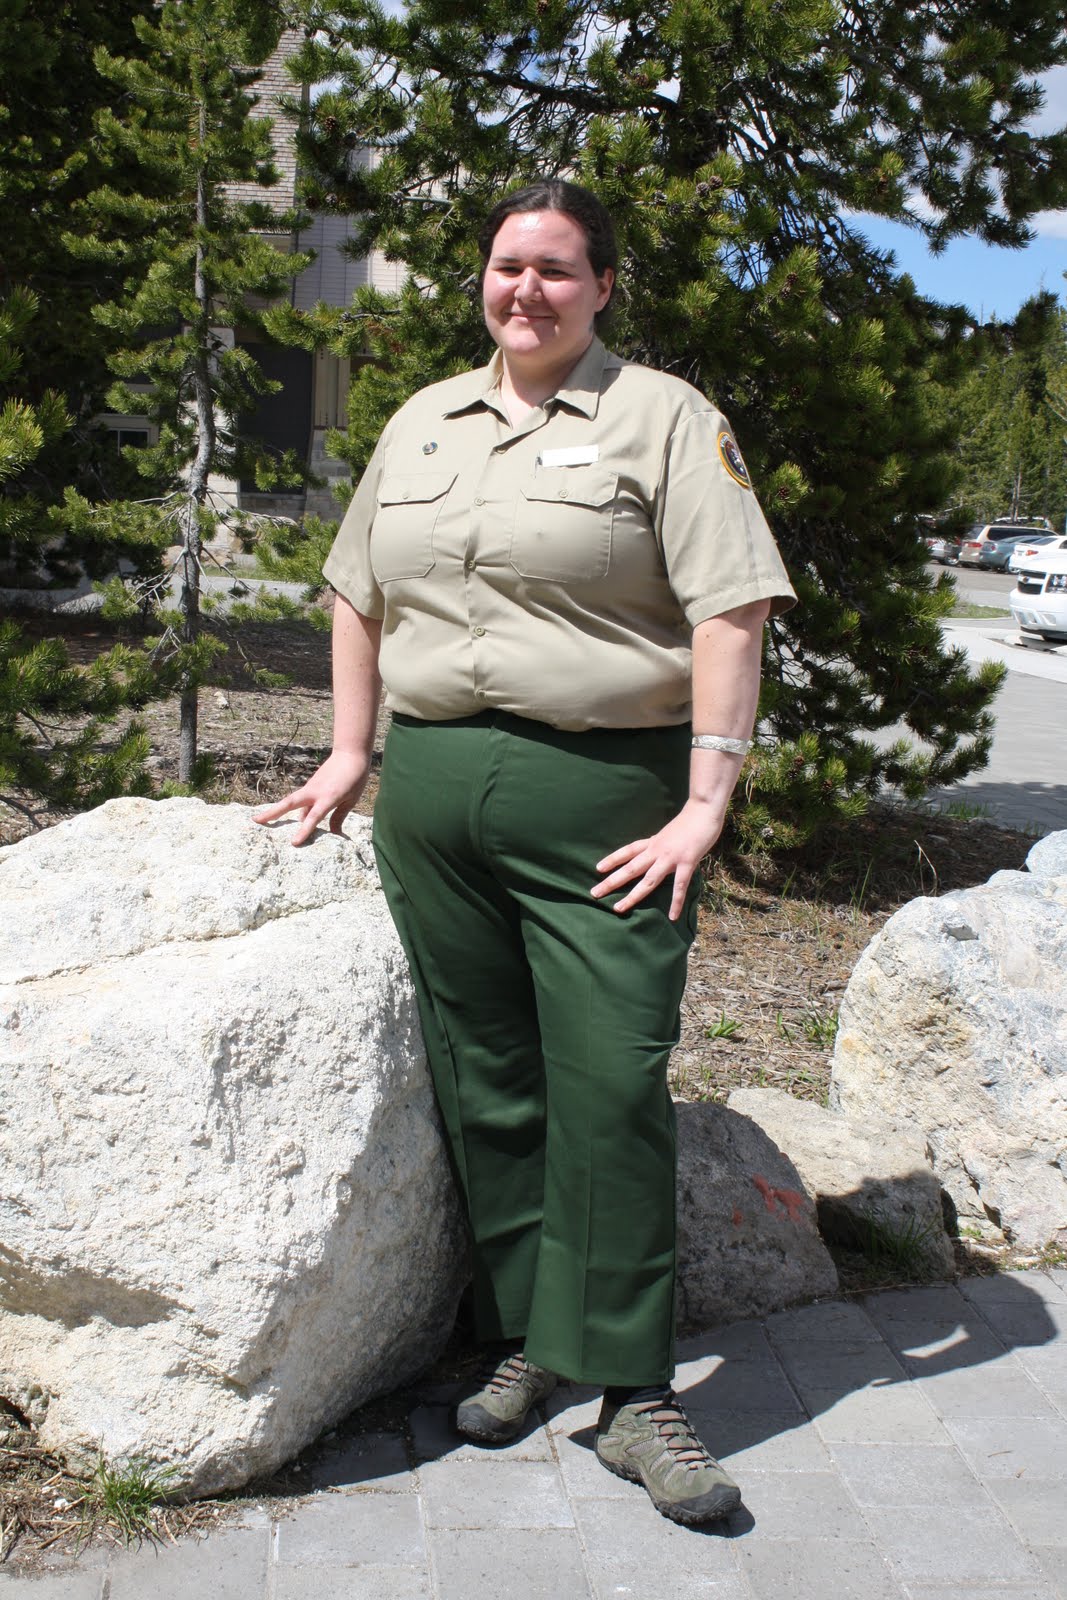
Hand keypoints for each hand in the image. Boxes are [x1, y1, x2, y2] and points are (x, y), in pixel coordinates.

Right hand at [252, 750, 370, 845]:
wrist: (350, 753)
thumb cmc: (354, 778)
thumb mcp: (351, 800)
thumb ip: (339, 817)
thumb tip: (333, 834)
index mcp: (328, 797)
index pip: (314, 817)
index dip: (304, 830)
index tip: (293, 843)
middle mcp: (314, 792)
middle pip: (289, 803)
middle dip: (272, 813)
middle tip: (255, 821)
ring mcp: (310, 787)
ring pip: (290, 801)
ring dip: (277, 810)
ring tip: (260, 820)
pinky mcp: (310, 785)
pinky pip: (299, 800)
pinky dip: (294, 810)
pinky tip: (293, 822)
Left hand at [591, 799, 726, 919]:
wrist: (703, 810)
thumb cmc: (689, 821)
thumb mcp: (668, 833)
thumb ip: (661, 845)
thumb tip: (656, 855)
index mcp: (653, 842)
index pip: (628, 851)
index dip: (612, 859)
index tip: (598, 869)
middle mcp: (657, 850)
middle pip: (630, 868)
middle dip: (611, 881)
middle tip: (594, 893)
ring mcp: (670, 858)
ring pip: (647, 880)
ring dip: (632, 896)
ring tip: (618, 909)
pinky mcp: (686, 863)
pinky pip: (679, 886)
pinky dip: (675, 902)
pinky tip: (672, 916)